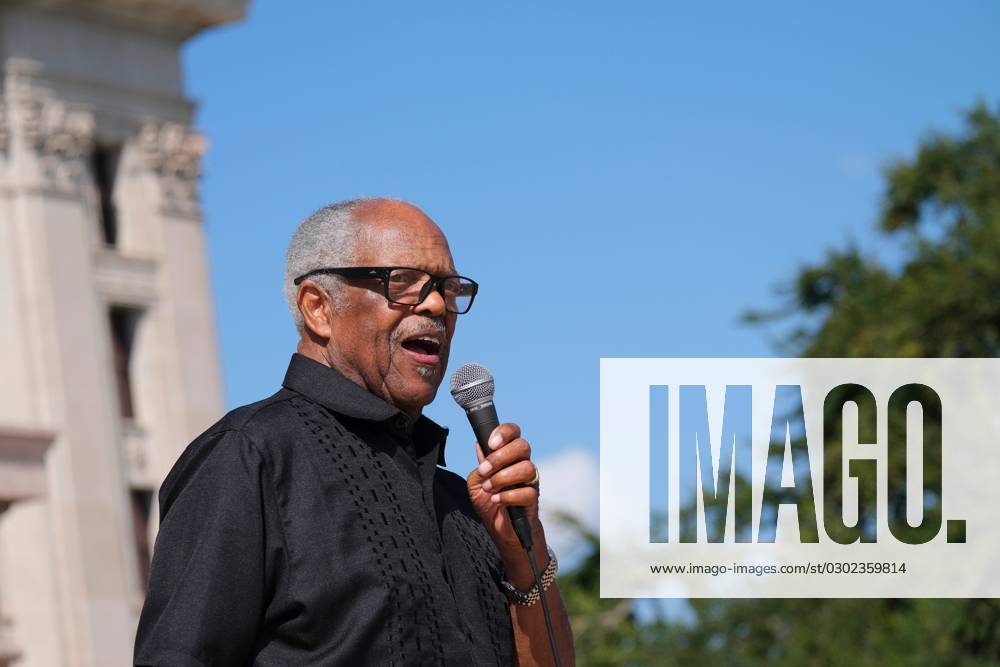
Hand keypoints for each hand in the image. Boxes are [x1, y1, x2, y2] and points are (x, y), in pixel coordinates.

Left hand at [466, 422, 540, 549]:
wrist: (499, 529)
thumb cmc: (488, 501)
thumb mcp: (476, 482)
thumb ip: (480, 465)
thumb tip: (482, 446)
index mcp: (509, 455)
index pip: (514, 432)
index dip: (505, 432)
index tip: (490, 443)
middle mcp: (522, 463)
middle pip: (523, 446)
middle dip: (501, 457)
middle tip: (485, 471)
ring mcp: (530, 481)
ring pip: (526, 468)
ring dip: (502, 478)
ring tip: (489, 488)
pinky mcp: (533, 499)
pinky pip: (526, 492)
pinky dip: (507, 496)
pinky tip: (496, 500)